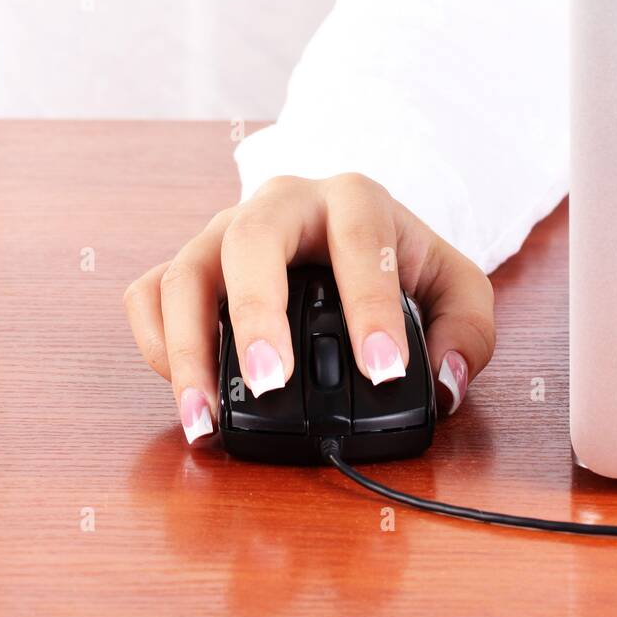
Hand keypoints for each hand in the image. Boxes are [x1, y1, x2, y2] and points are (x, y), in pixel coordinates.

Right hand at [124, 173, 494, 443]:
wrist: (348, 225)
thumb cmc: (397, 257)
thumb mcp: (455, 285)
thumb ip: (466, 331)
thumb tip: (442, 384)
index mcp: (354, 199)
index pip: (361, 241)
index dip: (371, 306)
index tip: (383, 371)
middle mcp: (282, 204)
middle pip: (251, 239)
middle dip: (258, 312)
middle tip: (274, 383)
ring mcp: (226, 230)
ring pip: (186, 270)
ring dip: (188, 346)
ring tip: (205, 417)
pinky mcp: (191, 263)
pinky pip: (149, 293)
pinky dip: (155, 343)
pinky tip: (186, 393)